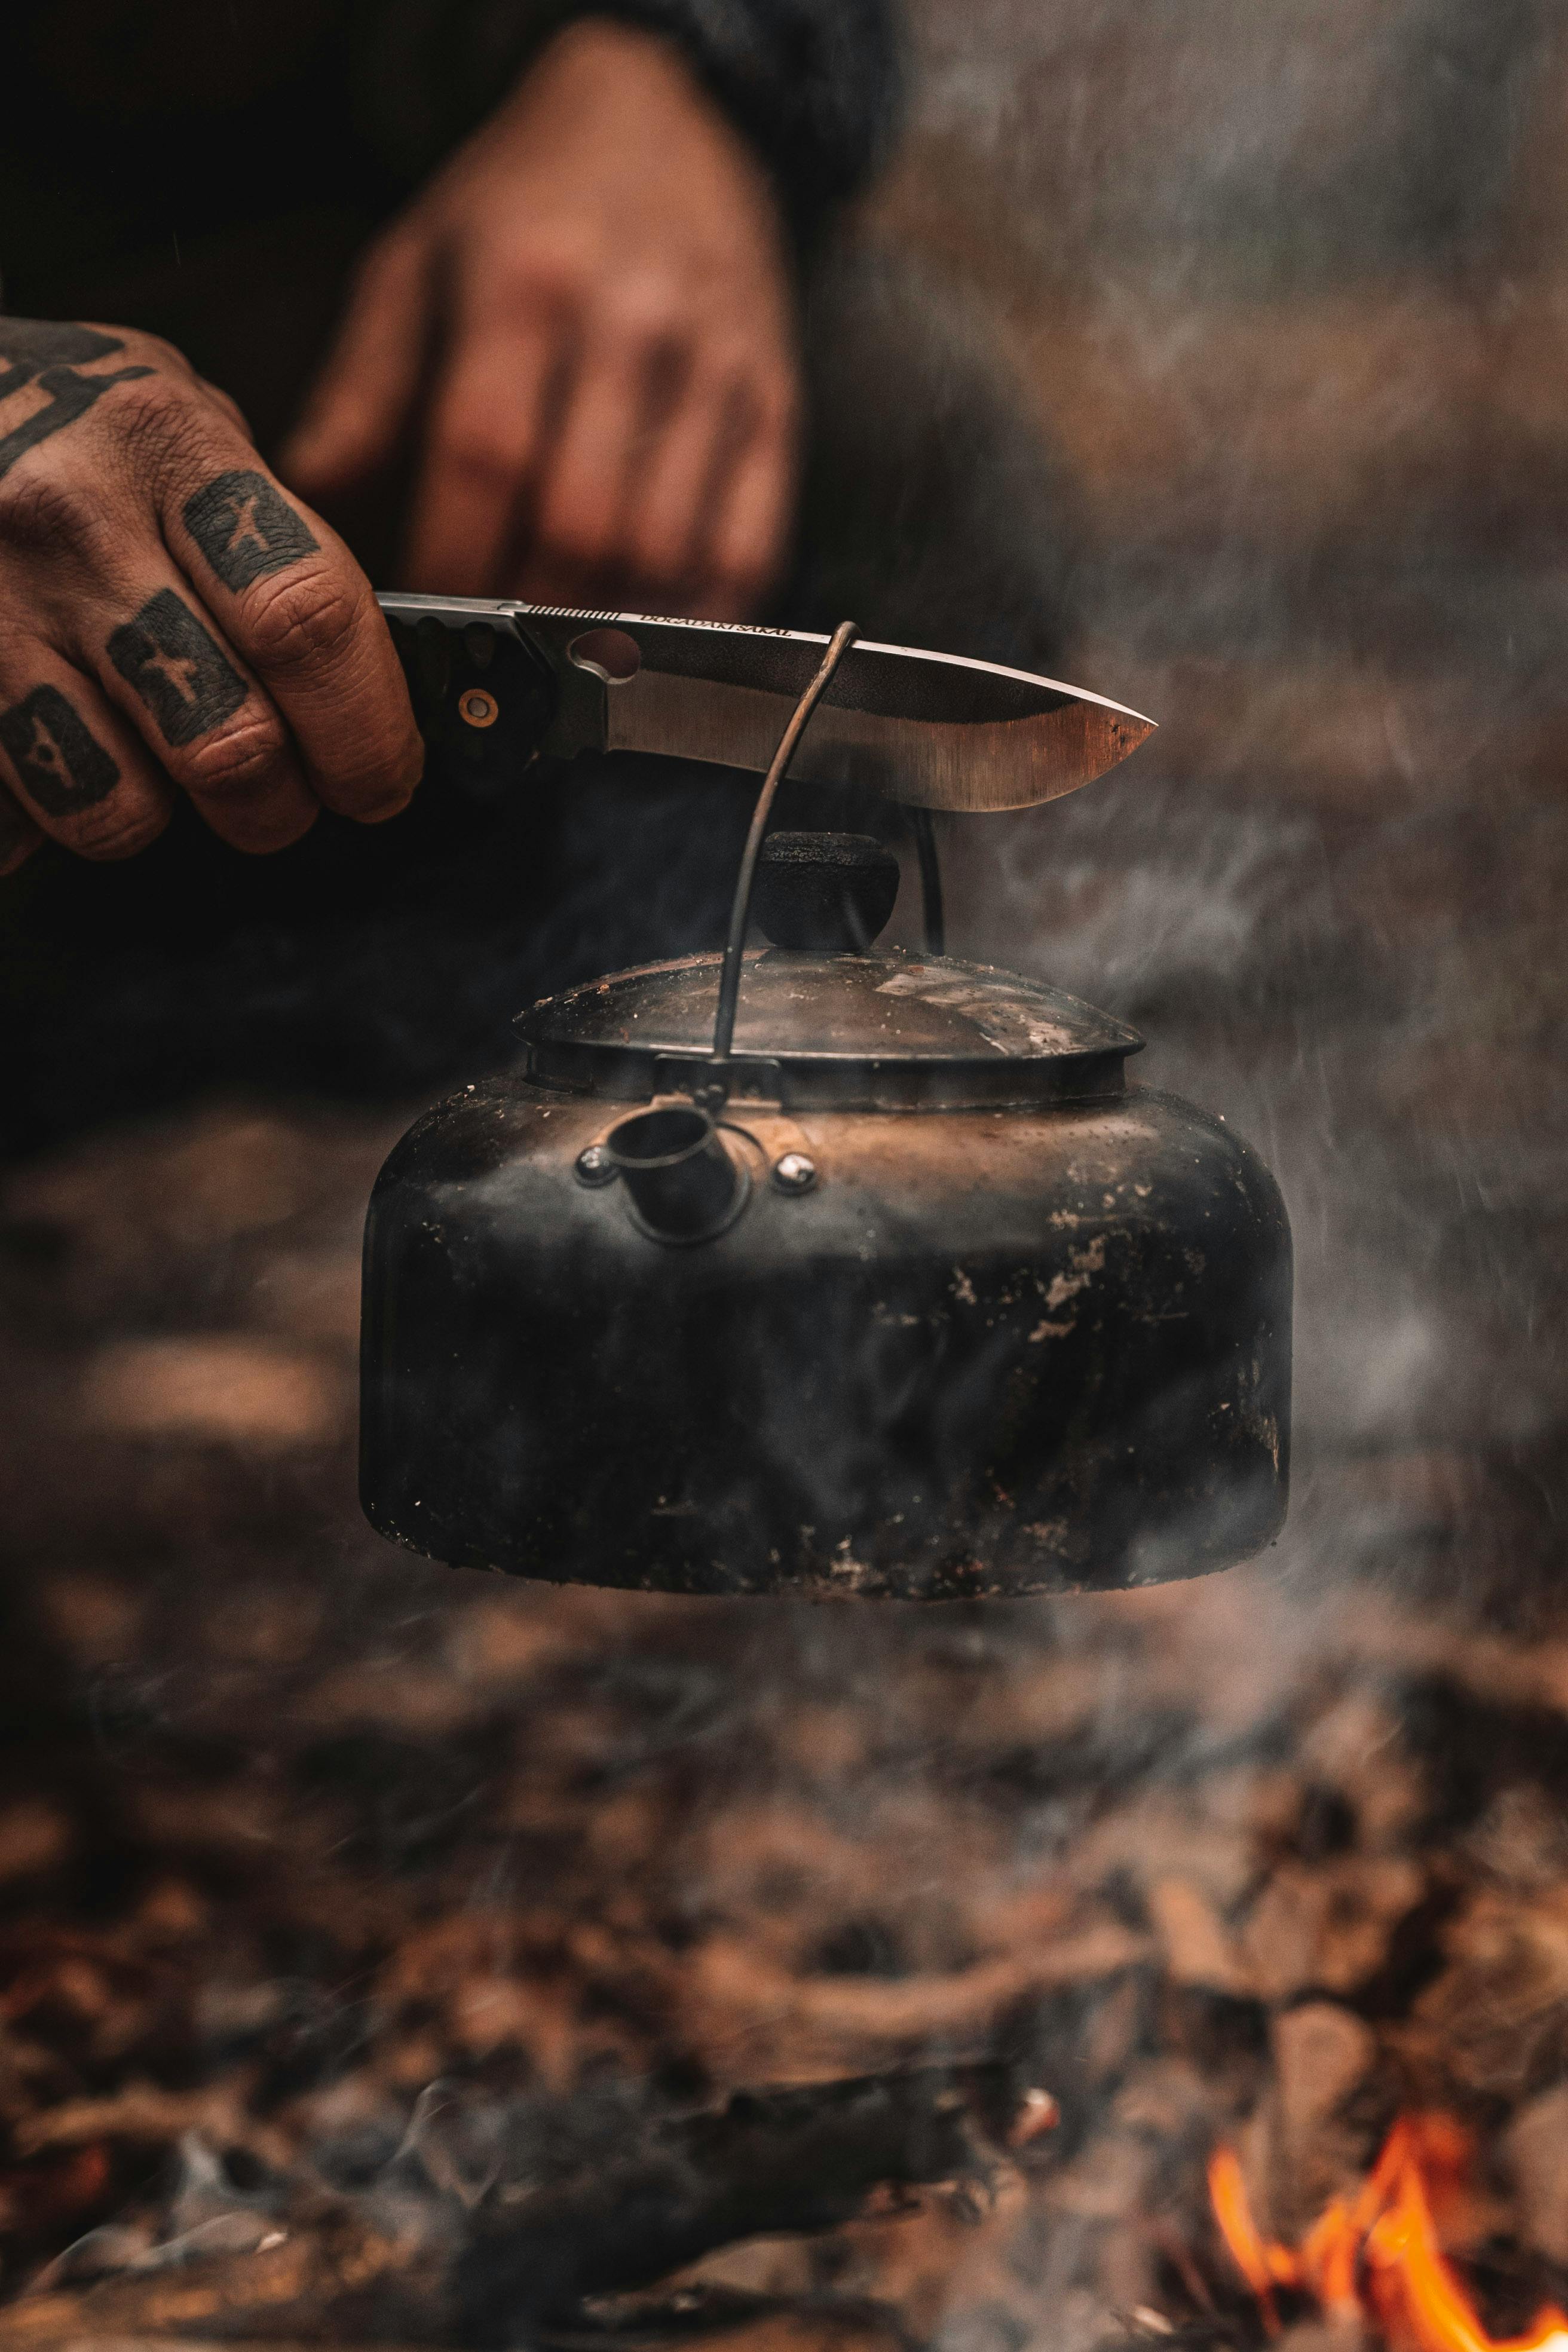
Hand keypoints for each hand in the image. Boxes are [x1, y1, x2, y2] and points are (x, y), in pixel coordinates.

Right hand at [0, 319, 422, 876]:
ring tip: (160, 780)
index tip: (382, 781)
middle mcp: (73, 520)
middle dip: (279, 811)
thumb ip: (268, 542)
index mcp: (169, 444)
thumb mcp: (176, 427)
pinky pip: (19, 816)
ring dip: (161, 823)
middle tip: (283, 805)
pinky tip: (62, 760)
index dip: (367, 732)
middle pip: (230, 742)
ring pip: (118, 806)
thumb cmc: (64, 425)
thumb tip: (373, 689)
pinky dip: (50, 820)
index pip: (310, 619)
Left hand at [281, 19, 799, 621]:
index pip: (485, 460)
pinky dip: (697, 618)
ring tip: (558, 664)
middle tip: (490, 665)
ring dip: (607, 632)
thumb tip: (306, 506)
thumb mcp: (418, 261)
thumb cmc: (525, 207)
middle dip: (527, 619)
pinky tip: (648, 640)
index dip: (452, 563)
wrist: (673, 119)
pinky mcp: (777, 407)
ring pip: (665, 552)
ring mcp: (718, 371)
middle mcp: (634, 325)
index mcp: (528, 284)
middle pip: (581, 526)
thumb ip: (363, 386)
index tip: (422, 625)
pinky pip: (749, 546)